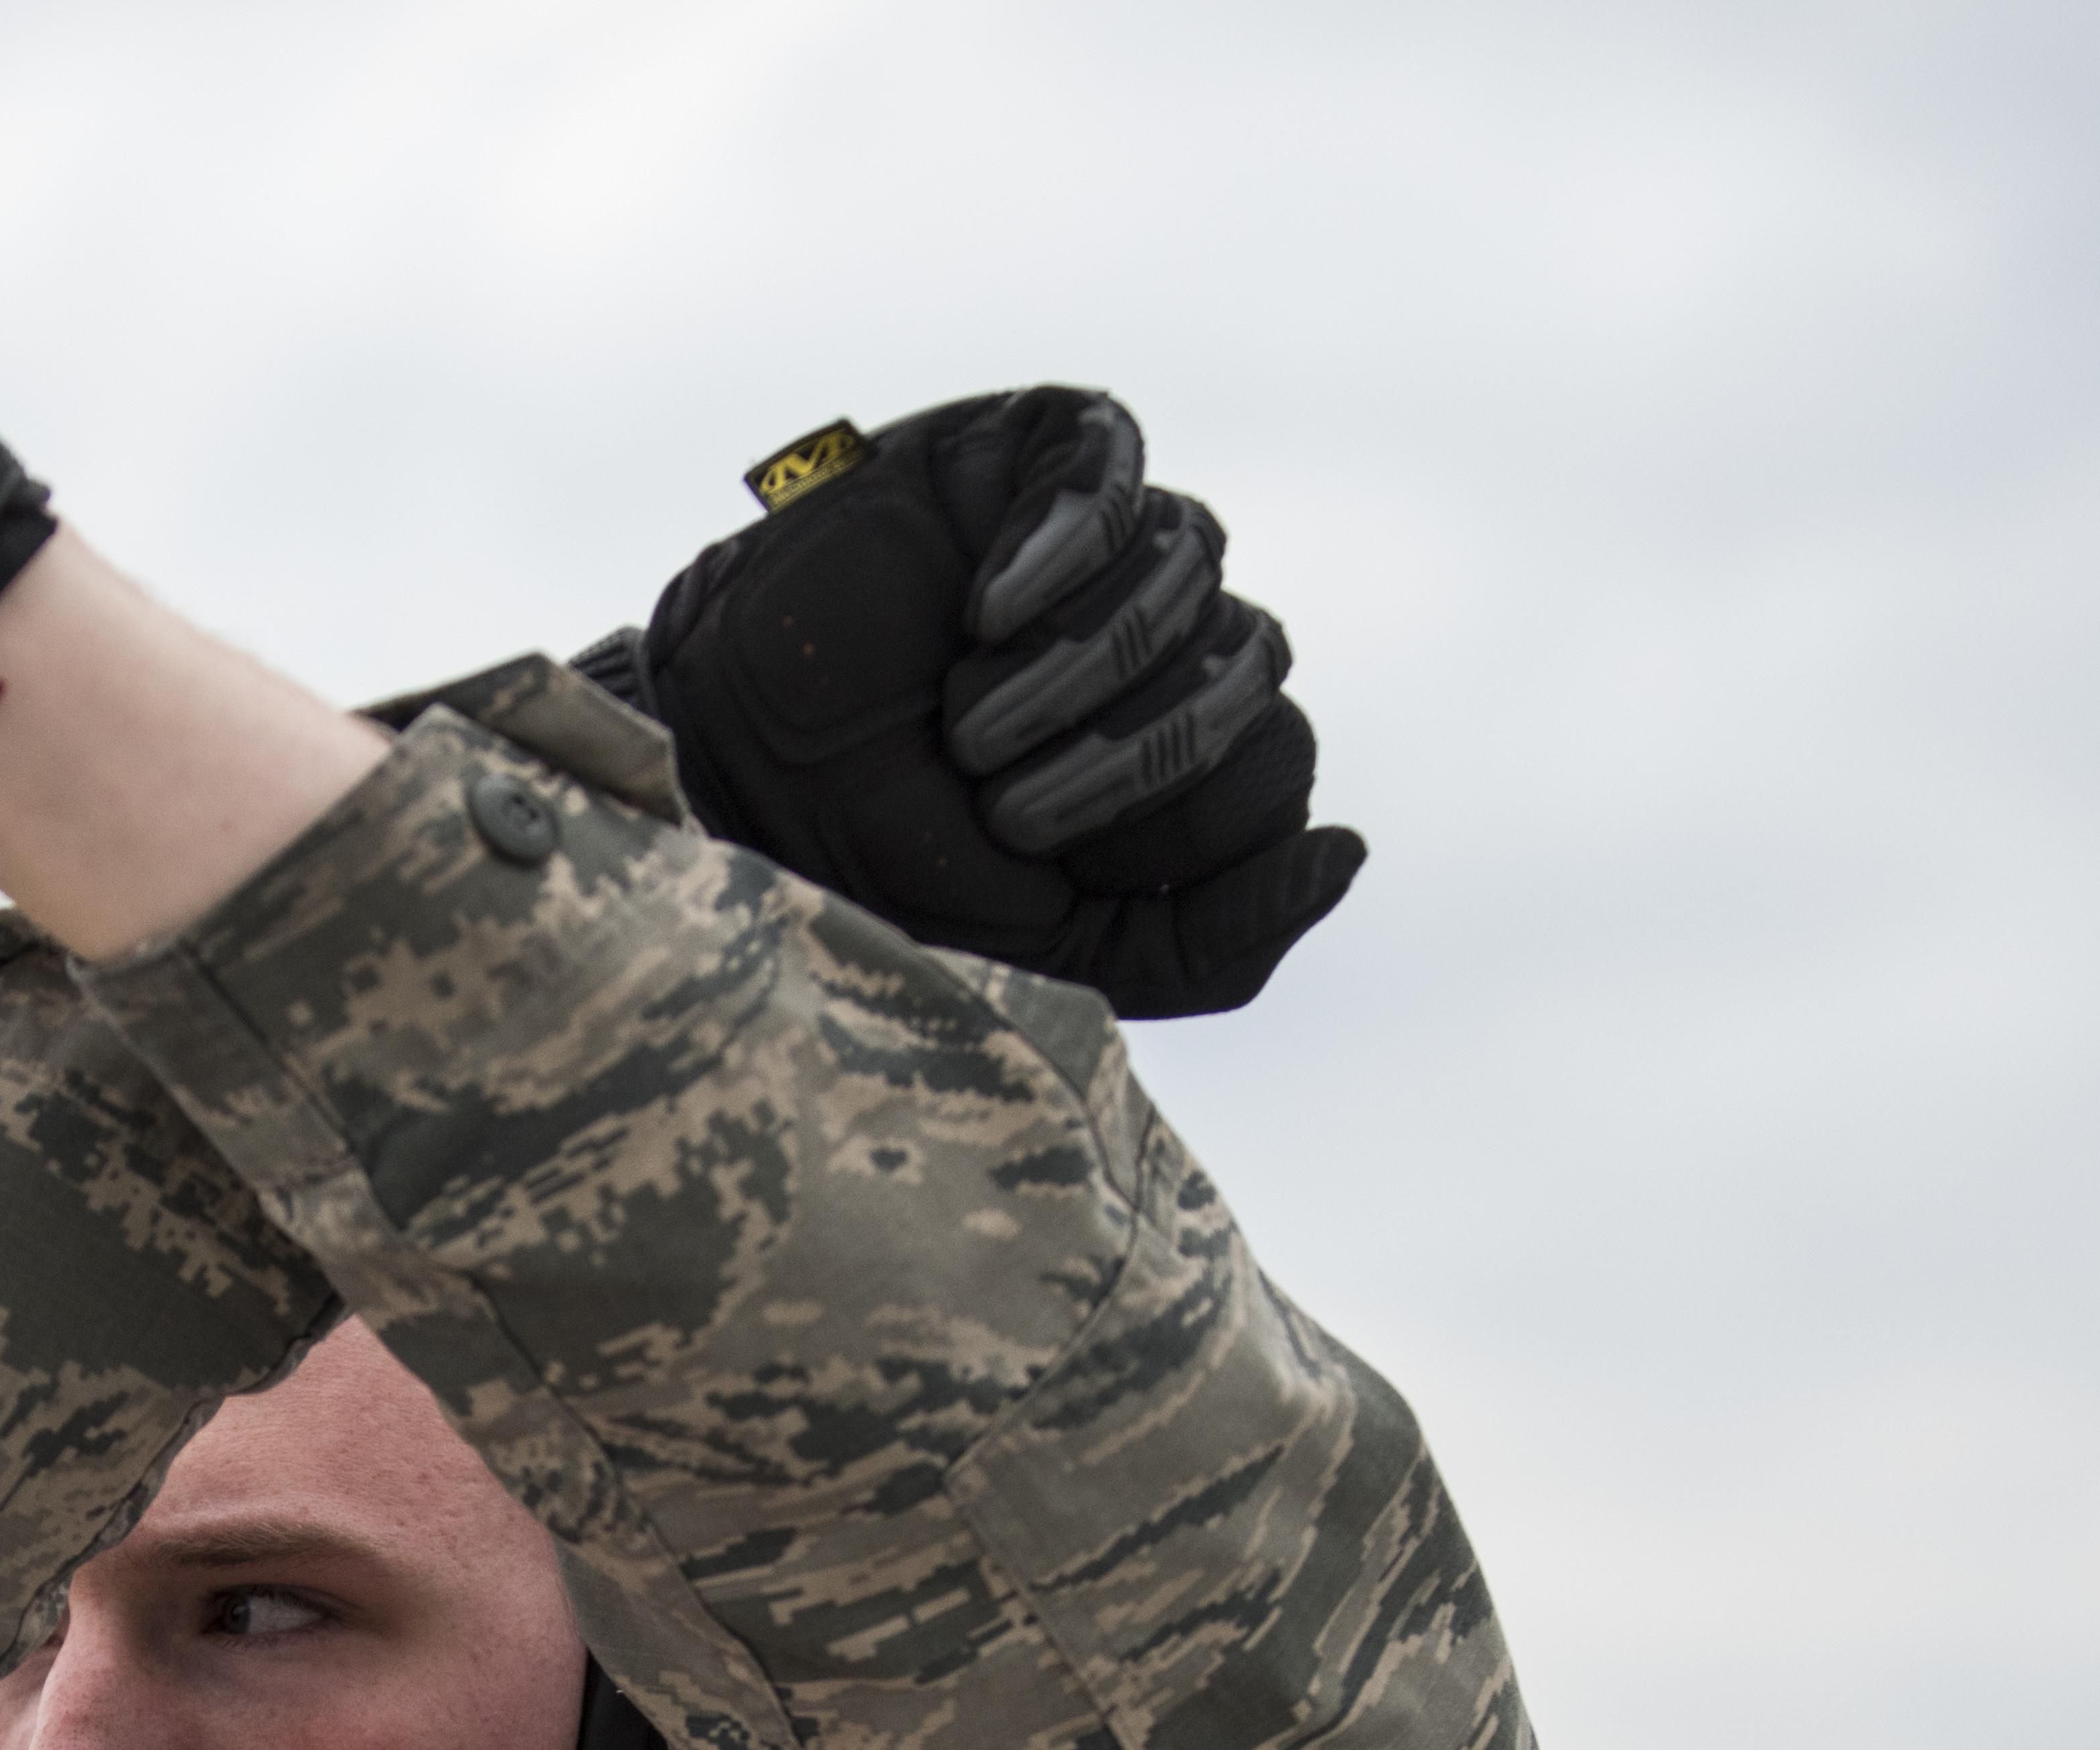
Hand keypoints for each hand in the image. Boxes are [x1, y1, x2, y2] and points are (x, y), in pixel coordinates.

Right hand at [615, 390, 1364, 1017]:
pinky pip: (1116, 471)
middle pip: (1253, 667)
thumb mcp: (1068, 949)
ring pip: (1194, 570)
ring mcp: (1115, 535)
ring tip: (966, 718)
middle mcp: (1171, 633)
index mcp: (1191, 745)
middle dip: (1128, 758)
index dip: (1170, 819)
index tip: (1043, 851)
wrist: (750, 765)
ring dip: (1072, 671)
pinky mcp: (1041, 451)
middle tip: (998, 799)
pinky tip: (982, 611)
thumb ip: (1218, 944)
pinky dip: (1058, 552)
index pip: (1278, 760)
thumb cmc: (899, 853)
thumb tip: (1349, 850)